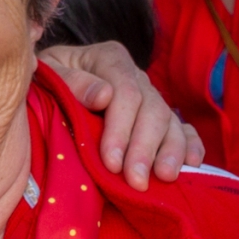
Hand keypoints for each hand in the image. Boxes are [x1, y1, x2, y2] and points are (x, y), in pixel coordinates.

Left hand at [40, 41, 203, 189]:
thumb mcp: (48, 72)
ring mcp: (151, 97)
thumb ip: (71, 81)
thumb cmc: (45, 81)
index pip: (125, 92)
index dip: (121, 128)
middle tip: (136, 180)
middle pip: (151, 110)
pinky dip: (190, 145)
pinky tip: (192, 164)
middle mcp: (136, 76)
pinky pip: (183, 129)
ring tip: (165, 177)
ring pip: (170, 121)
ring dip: (170, 151)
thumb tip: (104, 96)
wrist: (48, 87)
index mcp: (109, 58)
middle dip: (144, 148)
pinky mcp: (159, 117)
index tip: (110, 162)